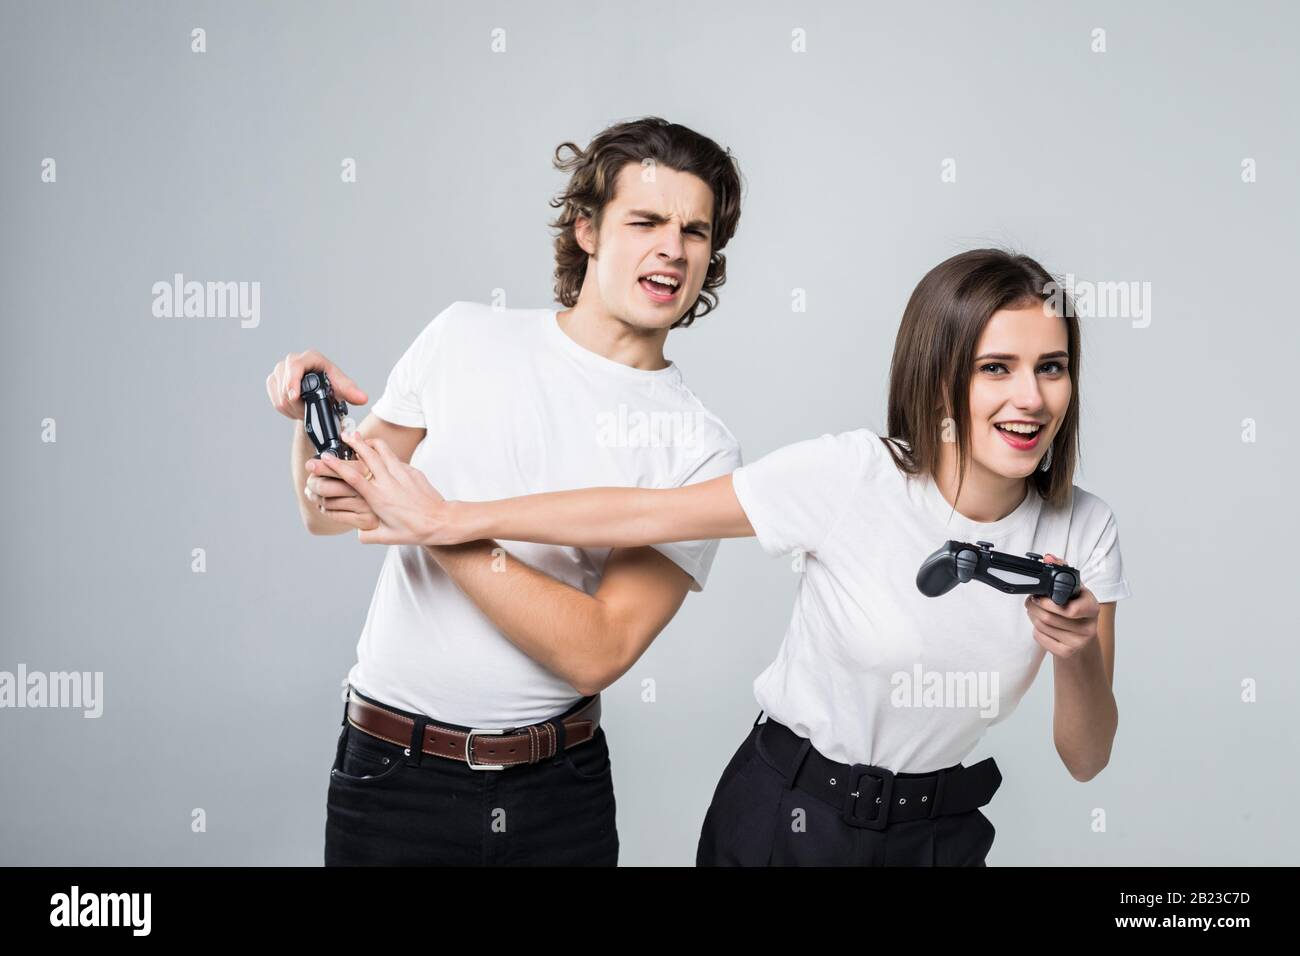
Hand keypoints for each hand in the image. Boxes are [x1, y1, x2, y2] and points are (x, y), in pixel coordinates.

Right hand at [265, 349, 367, 421]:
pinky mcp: (273, 380)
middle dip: (296, 402)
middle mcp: (293, 360)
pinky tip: (295, 408)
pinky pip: (274, 398)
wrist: (320, 394)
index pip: (295, 365)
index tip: (294, 396)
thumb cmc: (332, 386)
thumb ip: (351, 391)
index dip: (293, 380)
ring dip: (292, 408)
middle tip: (308, 411)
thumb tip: (362, 398)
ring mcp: (281, 370)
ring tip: (305, 410)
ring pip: (279, 394)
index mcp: (311, 357)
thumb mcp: (342, 388)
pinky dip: (285, 408)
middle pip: (285, 383)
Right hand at [308, 430, 447, 544]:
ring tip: (360, 437)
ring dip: (369, 442)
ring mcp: (402, 474)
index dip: (336, 466)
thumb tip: (358, 532)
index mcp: (378, 498)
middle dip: (353, 443)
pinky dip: (384, 452)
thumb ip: (367, 535)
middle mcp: (388, 482)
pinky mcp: (412, 471)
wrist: (440, 521)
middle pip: (367, 455)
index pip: (352, 477)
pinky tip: (380, 454)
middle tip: (343, 436)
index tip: (325, 458)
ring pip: (383, 450)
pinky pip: (395, 458)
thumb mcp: (386, 537)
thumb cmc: (414, 531)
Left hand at [1024, 554, 1099, 659]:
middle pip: (1050, 616)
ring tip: (1033, 610)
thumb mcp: (1075, 590)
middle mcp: (1089, 626)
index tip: (1039, 595)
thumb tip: (1049, 557)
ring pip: (1043, 626)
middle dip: (1034, 606)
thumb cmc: (1077, 610)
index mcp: (1092, 607)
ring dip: (1033, 616)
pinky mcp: (1067, 653)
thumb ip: (1063, 570)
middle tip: (1030, 600)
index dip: (1049, 602)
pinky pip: (1041, 638)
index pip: (1071, 608)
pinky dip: (1036, 630)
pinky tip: (1040, 625)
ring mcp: (1079, 642)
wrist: (1082, 641)